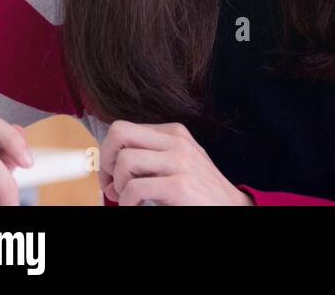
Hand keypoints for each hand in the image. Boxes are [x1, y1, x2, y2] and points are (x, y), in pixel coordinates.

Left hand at [98, 120, 250, 205]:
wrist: (229, 206)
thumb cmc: (198, 189)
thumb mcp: (177, 163)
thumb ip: (148, 159)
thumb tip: (108, 175)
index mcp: (174, 132)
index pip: (123, 129)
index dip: (108, 155)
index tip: (112, 177)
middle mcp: (177, 141)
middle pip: (119, 132)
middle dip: (105, 160)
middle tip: (111, 184)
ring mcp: (179, 161)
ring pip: (124, 160)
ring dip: (118, 185)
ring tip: (127, 198)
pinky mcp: (178, 185)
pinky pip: (134, 189)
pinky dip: (126, 203)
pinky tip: (135, 207)